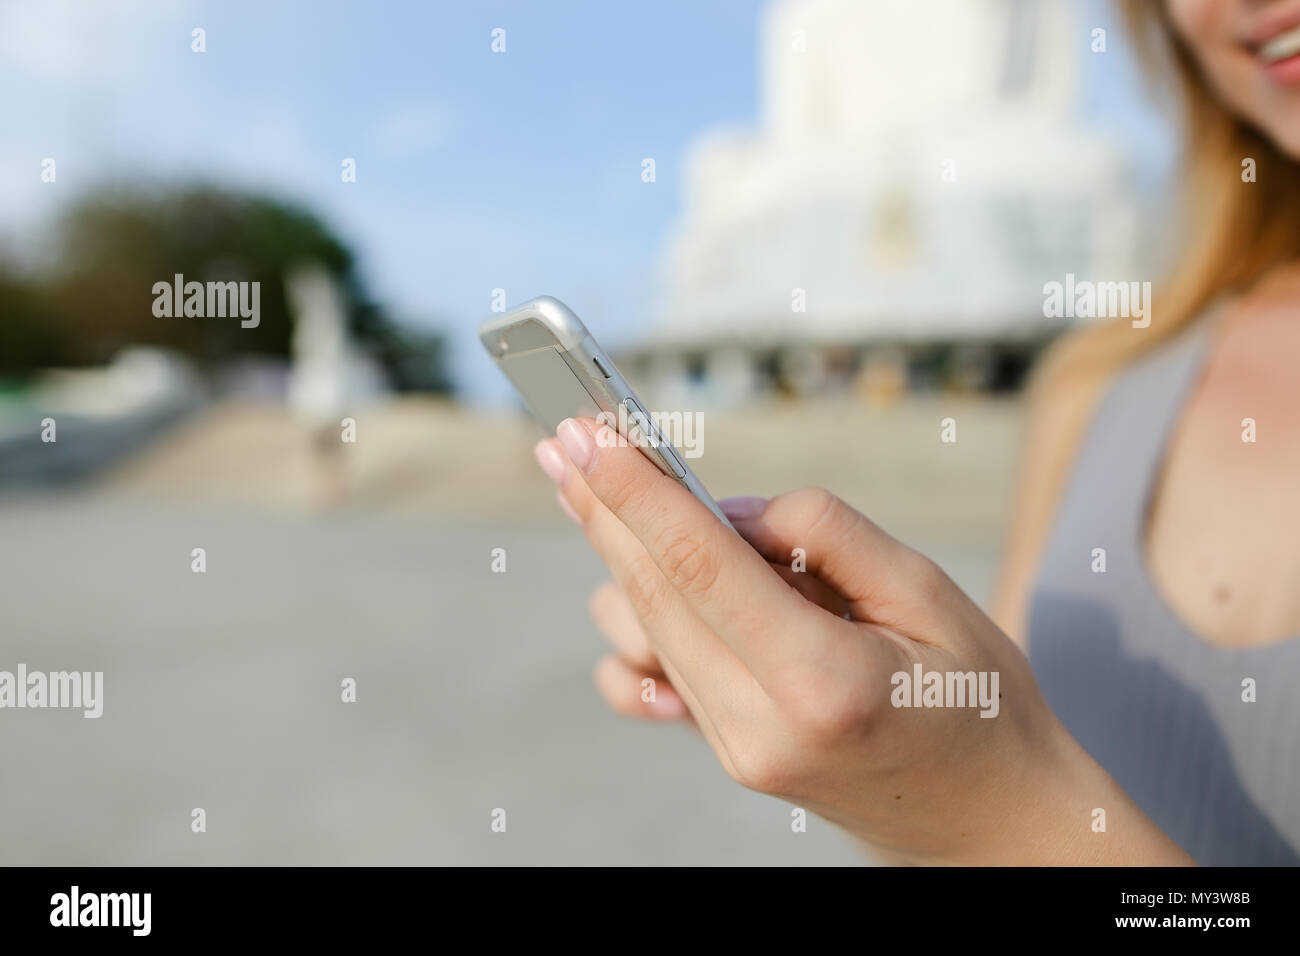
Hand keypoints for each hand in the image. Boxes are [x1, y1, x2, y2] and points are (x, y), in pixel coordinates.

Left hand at [534, 417, 1191, 864]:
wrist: (987, 819)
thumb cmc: (980, 699)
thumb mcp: (930, 591)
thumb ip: (822, 533)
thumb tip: (726, 507)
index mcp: (821, 682)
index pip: (697, 565)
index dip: (633, 491)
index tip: (584, 433)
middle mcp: (758, 725)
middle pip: (651, 592)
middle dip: (602, 508)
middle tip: (563, 438)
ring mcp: (734, 749)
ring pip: (642, 628)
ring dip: (626, 558)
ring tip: (632, 500)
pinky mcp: (726, 755)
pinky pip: (646, 678)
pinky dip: (640, 623)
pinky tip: (658, 591)